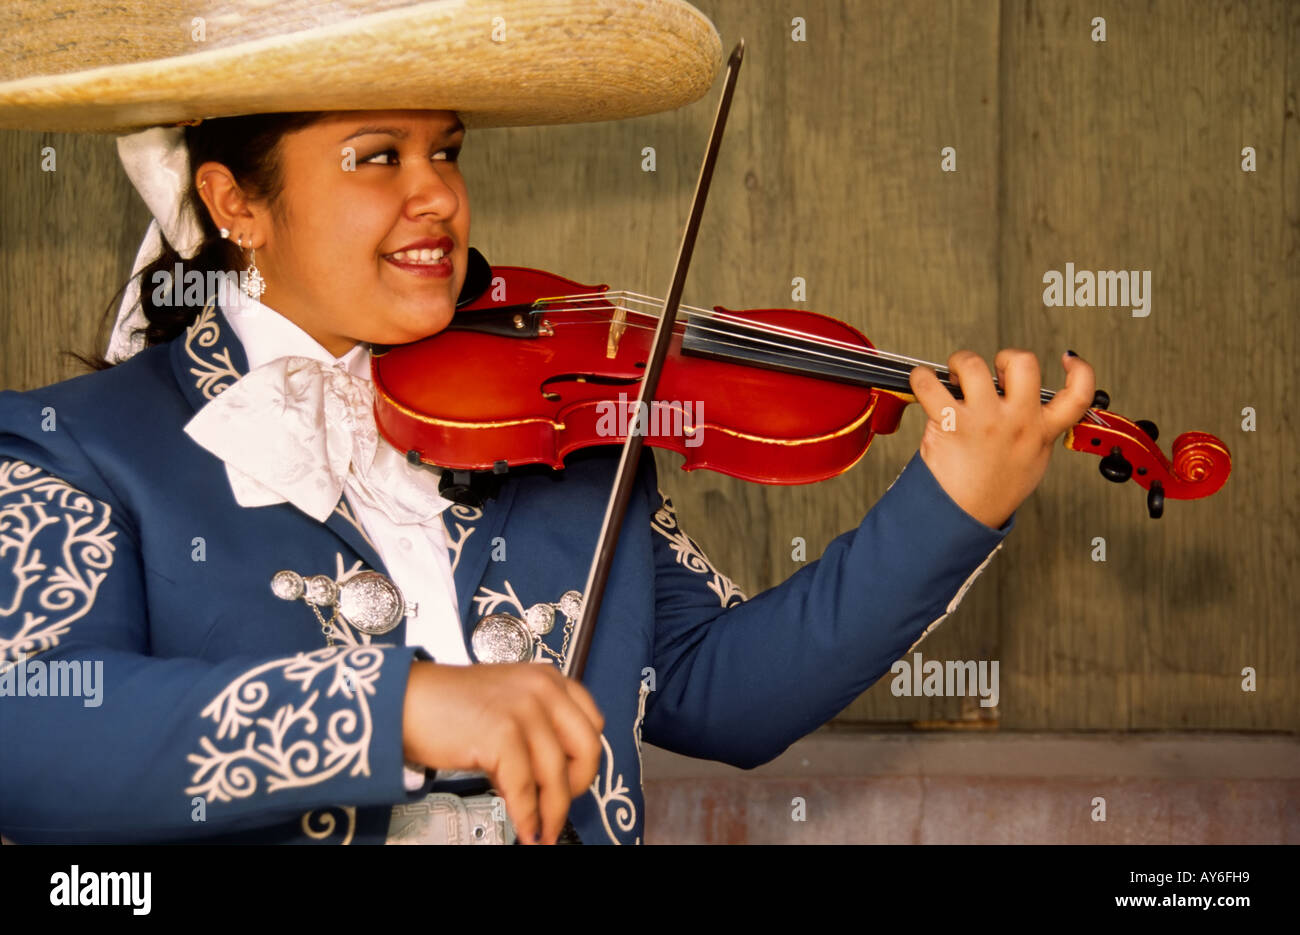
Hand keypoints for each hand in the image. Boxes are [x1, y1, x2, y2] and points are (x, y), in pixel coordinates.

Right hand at [401, 660, 604, 844]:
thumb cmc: (447, 705)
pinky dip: (527, 815)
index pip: (593, 722)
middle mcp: (542, 689)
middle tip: (558, 809)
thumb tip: (552, 777)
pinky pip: (524, 787)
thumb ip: (535, 729)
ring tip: (542, 832)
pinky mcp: (501, 733)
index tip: (573, 782)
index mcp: (548, 679)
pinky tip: (524, 829)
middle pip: (586, 748)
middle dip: (576, 787)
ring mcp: (524, 709)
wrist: (403, 700)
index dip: (585, 760)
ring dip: (551, 813)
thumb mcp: (507, 703)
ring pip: (557, 774)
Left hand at [908, 349, 1095, 528]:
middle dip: (1005, 356)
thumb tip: (1032, 407)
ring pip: (973, 365)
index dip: (1081, 370)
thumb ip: (1036, 432)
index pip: (1078, 396)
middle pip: (1023, 363)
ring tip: (952, 377)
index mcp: (1041, 430)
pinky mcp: (951, 424)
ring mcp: (984, 421)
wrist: (964, 517)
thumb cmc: (994, 489)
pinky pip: (930, 385)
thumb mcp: (1032, 461)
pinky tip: (923, 382)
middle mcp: (1016, 421)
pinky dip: (921, 377)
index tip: (1068, 359)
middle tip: (989, 372)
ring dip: (959, 363)